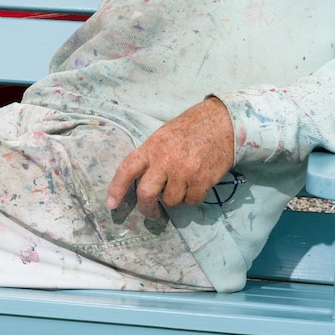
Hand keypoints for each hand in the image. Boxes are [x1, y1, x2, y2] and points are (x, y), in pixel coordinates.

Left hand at [107, 97, 236, 218]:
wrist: (223, 121)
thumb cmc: (192, 127)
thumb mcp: (164, 134)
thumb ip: (152, 156)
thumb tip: (144, 180)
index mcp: (152, 146)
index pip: (127, 169)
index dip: (116, 188)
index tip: (111, 204)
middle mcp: (165, 160)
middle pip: (146, 194)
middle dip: (146, 208)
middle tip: (152, 212)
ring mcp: (184, 172)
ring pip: (171, 201)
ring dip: (175, 198)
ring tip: (183, 184)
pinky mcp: (202, 180)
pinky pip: (192, 201)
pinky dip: (193, 197)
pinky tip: (198, 184)